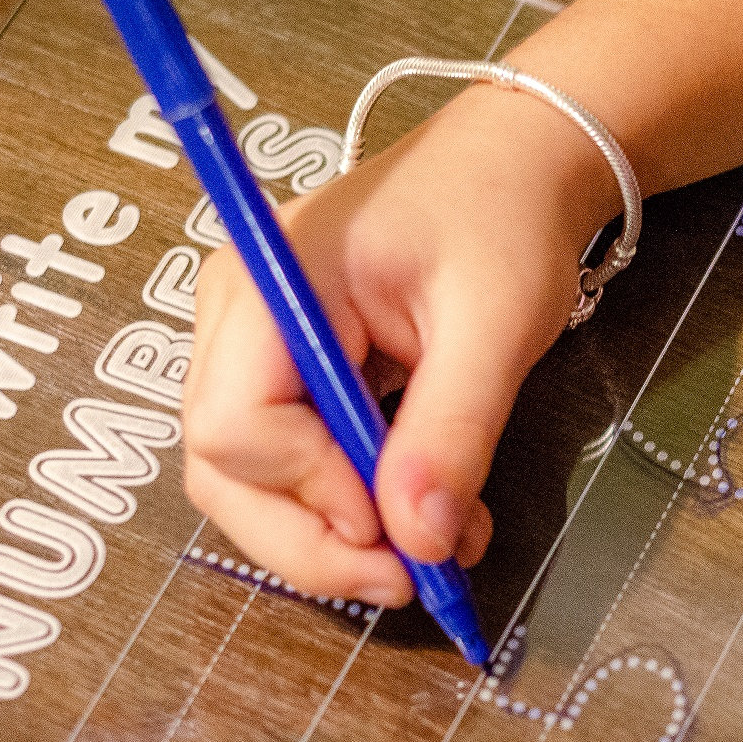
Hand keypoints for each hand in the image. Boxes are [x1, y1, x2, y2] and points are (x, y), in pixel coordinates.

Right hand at [180, 82, 619, 606]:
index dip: (309, 492)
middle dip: (311, 541)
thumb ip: (452, 432)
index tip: (394, 523)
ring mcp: (251, 346)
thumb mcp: (495, 323)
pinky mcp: (285, 373)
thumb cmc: (502, 214)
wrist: (519, 163)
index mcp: (272, 280)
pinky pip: (291, 465)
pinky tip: (424, 516)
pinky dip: (352, 508)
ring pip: (250, 484)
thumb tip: (418, 541)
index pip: (235, 424)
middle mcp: (237, 315)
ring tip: (436, 549)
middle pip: (223, 471)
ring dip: (337, 537)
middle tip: (410, 578)